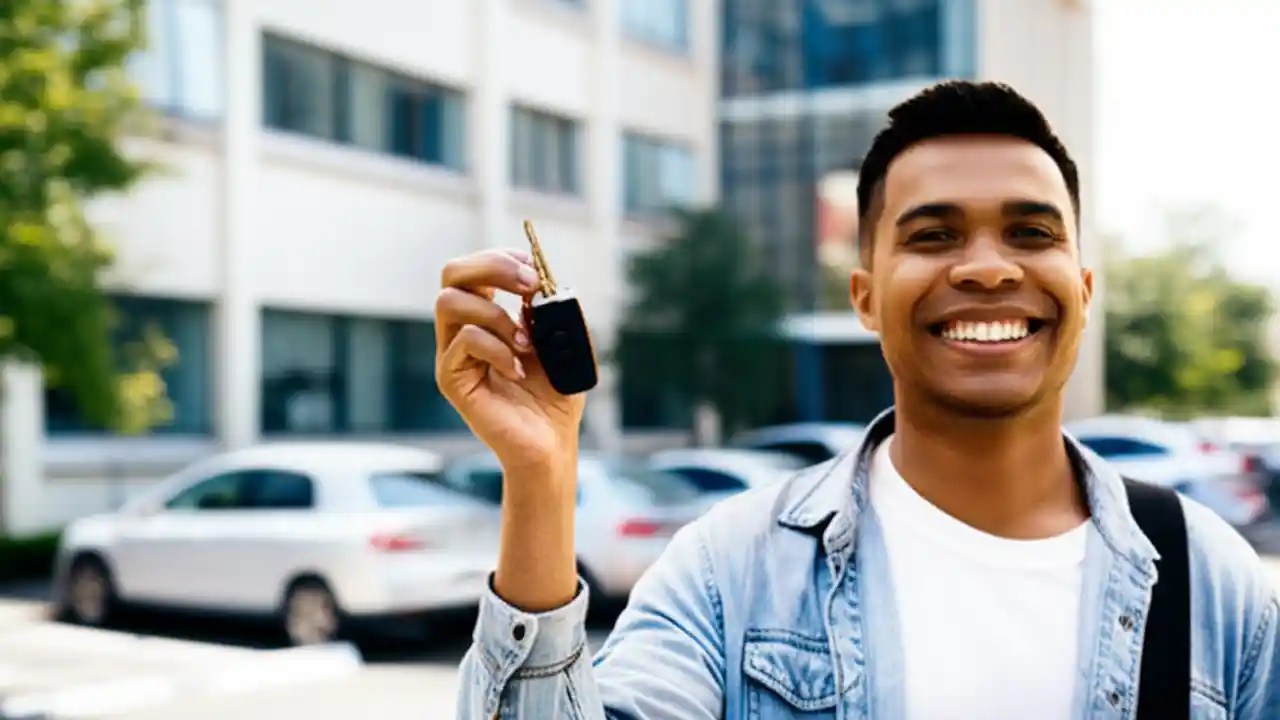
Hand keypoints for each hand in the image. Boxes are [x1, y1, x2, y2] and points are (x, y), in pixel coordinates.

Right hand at [435, 248, 586, 473]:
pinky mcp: (452, 379)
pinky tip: (518, 370)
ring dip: (497, 314)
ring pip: (451, 302)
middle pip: (452, 272)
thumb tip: (536, 281)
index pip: (474, 268)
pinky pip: (465, 341)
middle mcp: (462, 329)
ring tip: (526, 343)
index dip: (502, 258)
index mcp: (485, 314)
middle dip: (493, 267)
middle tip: (529, 285)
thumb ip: (546, 308)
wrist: (552, 442)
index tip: (535, 268)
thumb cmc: (556, 394)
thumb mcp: (561, 341)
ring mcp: (453, 354)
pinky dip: (498, 348)